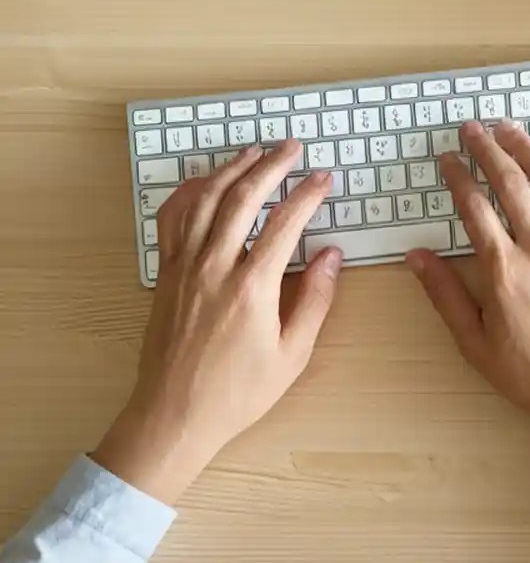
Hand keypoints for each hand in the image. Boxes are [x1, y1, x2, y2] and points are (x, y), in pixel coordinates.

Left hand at [94, 140, 342, 503]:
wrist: (174, 415)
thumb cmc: (238, 392)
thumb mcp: (292, 354)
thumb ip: (314, 300)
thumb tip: (330, 255)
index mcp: (251, 287)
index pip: (284, 223)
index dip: (307, 194)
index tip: (324, 178)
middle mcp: (214, 267)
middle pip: (243, 198)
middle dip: (271, 165)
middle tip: (291, 147)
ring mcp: (183, 267)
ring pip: (205, 200)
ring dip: (231, 169)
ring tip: (254, 151)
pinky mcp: (165, 274)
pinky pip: (173, 220)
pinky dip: (188, 193)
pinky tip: (204, 181)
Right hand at [406, 121, 529, 517]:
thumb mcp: (474, 342)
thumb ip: (445, 294)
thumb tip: (415, 256)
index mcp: (503, 269)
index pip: (473, 206)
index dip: (456, 176)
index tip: (446, 158)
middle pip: (510, 183)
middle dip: (487, 149)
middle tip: (472, 129)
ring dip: (528, 149)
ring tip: (509, 128)